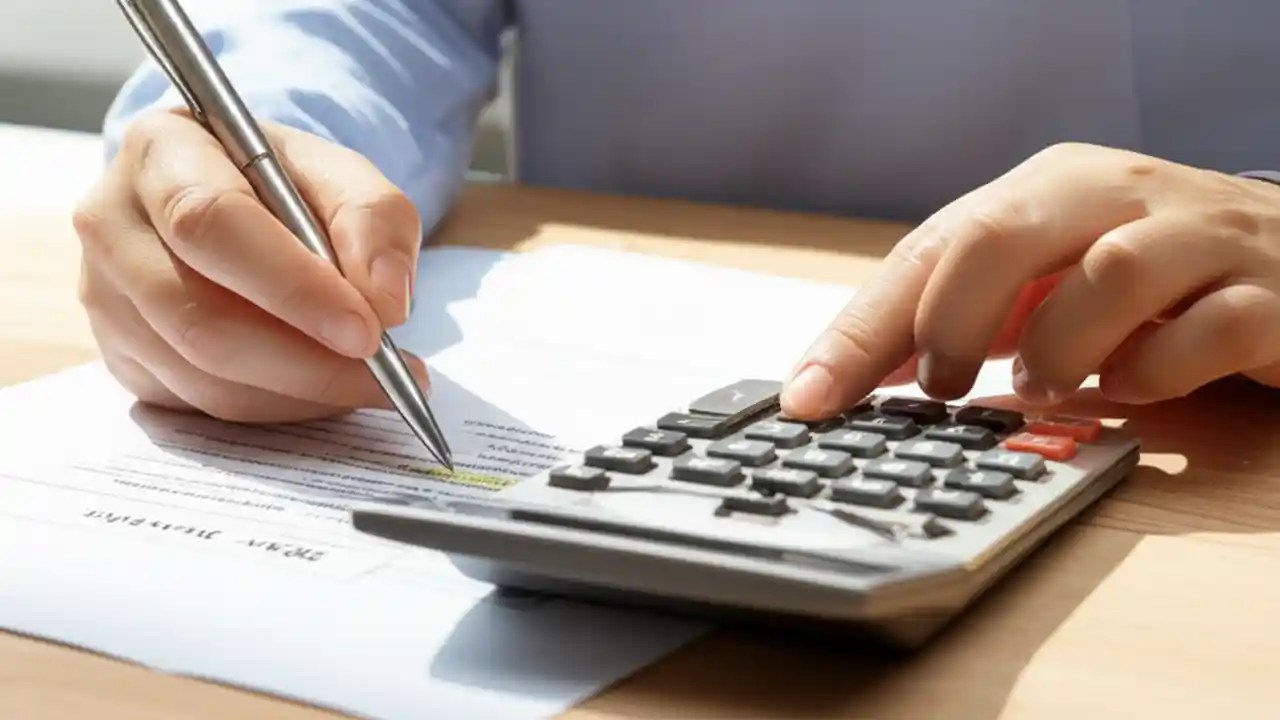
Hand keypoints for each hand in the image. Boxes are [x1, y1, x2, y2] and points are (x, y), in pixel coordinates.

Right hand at [74, 109, 428, 422]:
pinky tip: (324, 386)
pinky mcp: (122, 357)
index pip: (212, 222)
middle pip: (199, 317)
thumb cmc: (284, 185)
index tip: (367, 329)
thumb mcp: (341, 175)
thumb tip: (386, 300)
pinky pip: (204, 405)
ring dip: (302, 392)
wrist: (237, 200)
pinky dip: (279, 406)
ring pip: (203, 376)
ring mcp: (105, 299)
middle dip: (306, 360)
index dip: (293, 286)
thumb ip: (375, 219)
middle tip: (385, 375)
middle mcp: (112, 224)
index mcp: (161, 151)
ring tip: (371, 381)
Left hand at [781, 142, 1279, 417]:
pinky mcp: (1268, 294)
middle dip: (949, 325)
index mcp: (1047, 188)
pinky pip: (1209, 330)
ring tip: (1044, 388)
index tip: (810, 397)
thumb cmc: (1144, 276)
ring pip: (1109, 276)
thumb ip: (955, 316)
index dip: (862, 329)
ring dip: (1057, 352)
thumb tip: (844, 376)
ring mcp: (1197, 239)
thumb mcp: (1041, 282)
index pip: (930, 249)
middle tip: (943, 386)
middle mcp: (1117, 196)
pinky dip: (1158, 371)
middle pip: (1002, 238)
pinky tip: (1136, 386)